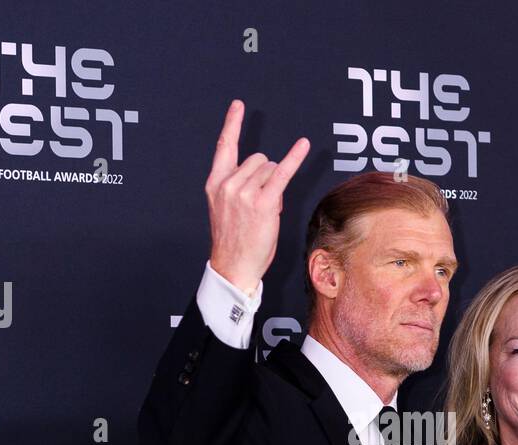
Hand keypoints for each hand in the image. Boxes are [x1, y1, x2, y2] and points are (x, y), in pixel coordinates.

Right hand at [204, 100, 308, 296]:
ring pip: (271, 170)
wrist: (233, 267)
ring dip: (274, 187)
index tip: (238, 105)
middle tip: (259, 205)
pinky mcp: (263, 203)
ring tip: (264, 212)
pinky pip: (282, 174)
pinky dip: (294, 158)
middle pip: (258, 160)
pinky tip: (303, 145)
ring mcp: (244, 193)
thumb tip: (266, 175)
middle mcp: (228, 184)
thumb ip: (239, 186)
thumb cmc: (233, 240)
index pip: (224, 147)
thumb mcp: (226, 208)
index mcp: (215, 183)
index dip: (232, 124)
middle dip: (265, 178)